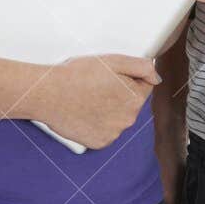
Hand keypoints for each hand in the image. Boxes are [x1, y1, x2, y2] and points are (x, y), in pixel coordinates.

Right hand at [27, 54, 160, 150]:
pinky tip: (83, 112)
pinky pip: (104, 131)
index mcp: (135, 98)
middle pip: (130, 104)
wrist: (48, 95)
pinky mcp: (99, 142)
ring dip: (107, 110)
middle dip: (118, 95)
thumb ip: (141, 67)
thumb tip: (156, 77)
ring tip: (86, 98)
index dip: (127, 78)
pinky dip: (96, 123)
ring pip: (116, 118)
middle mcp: (128, 119)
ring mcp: (113, 133)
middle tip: (95, 85)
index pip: (143, 86)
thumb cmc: (76, 75)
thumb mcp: (112, 61)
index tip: (111, 77)